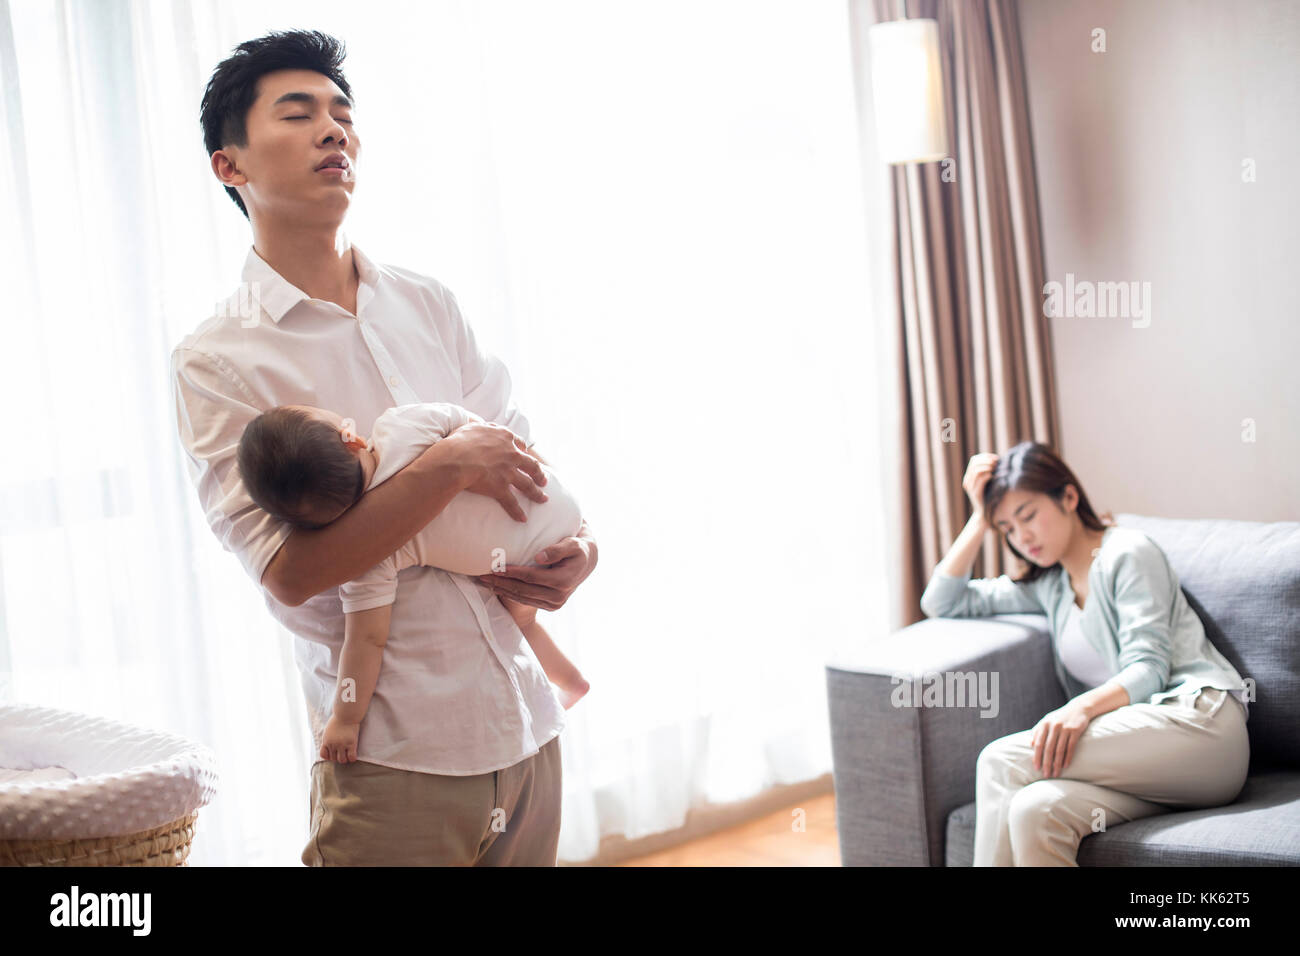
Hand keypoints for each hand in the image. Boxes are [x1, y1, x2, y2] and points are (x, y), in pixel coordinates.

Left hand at [320, 715, 360, 763]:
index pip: (323, 755)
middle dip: (337, 757)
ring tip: (347, 755)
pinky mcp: (351, 744)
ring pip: (342, 760)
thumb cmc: (338, 719)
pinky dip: (352, 759)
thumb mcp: (328, 729)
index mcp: (326, 741)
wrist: (346, 714)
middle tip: (342, 753)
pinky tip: (353, 755)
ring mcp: (342, 745)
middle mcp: (333, 744)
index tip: (333, 753)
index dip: (328, 756)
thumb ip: (328, 738)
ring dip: (345, 759)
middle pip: (333, 759)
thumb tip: (329, 744)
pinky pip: (351, 757)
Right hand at [439, 421, 548, 521]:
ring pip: (527, 484)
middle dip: (539, 473)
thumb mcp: (473, 427)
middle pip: (531, 465)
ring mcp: (508, 472)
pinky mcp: (501, 488)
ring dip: (536, 493)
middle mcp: (511, 454)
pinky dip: (517, 512)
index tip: (526, 455)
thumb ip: (485, 427)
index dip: (524, 451)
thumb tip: (487, 427)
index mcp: (505, 437)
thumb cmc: (459, 442)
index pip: (520, 444)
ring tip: (543, 499)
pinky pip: (512, 502)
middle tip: (543, 480)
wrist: (455, 459)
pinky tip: (523, 519)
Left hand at [473, 519, 597, 610]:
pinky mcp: (550, 606)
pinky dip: (510, 594)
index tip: (497, 567)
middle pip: (523, 590)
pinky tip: (498, 587)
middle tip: (483, 575)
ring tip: (486, 582)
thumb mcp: (572, 544)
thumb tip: (538, 557)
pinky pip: (526, 601)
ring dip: (503, 590)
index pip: (531, 577)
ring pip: (522, 598)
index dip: (513, 572)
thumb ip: (557, 549)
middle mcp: (559, 597)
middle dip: (501, 583)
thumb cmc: (578, 549)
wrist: (587, 563)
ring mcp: (554, 604)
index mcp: (563, 581)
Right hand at [962, 452, 998, 522]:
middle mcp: (967, 481)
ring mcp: (970, 487)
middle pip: (974, 463)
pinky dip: (987, 475)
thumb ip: (988, 472)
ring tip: (996, 469)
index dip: (985, 456)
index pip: (974, 460)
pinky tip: (993, 476)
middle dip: (987, 460)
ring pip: (976, 470)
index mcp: (969, 477)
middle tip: (997, 463)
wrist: (984, 514)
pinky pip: (980, 480)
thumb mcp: (988, 483)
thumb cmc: (989, 497)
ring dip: (988, 467)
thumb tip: (997, 460)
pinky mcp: (975, 493)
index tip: (996, 458)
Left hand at [1030, 700, 1092, 777]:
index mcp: (1044, 724)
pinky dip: (1067, 757)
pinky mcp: (1075, 731)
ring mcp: (1065, 728)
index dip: (1037, 756)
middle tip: (1046, 774)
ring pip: (1059, 749)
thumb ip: (1038, 731)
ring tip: (1056, 773)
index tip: (1036, 767)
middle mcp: (1053, 726)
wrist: (1079, 708)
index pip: (1038, 743)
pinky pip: (1070, 747)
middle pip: (1048, 748)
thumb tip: (1030, 744)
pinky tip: (1065, 766)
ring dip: (1057, 763)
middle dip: (1047, 763)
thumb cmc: (1060, 717)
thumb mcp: (1047, 721)